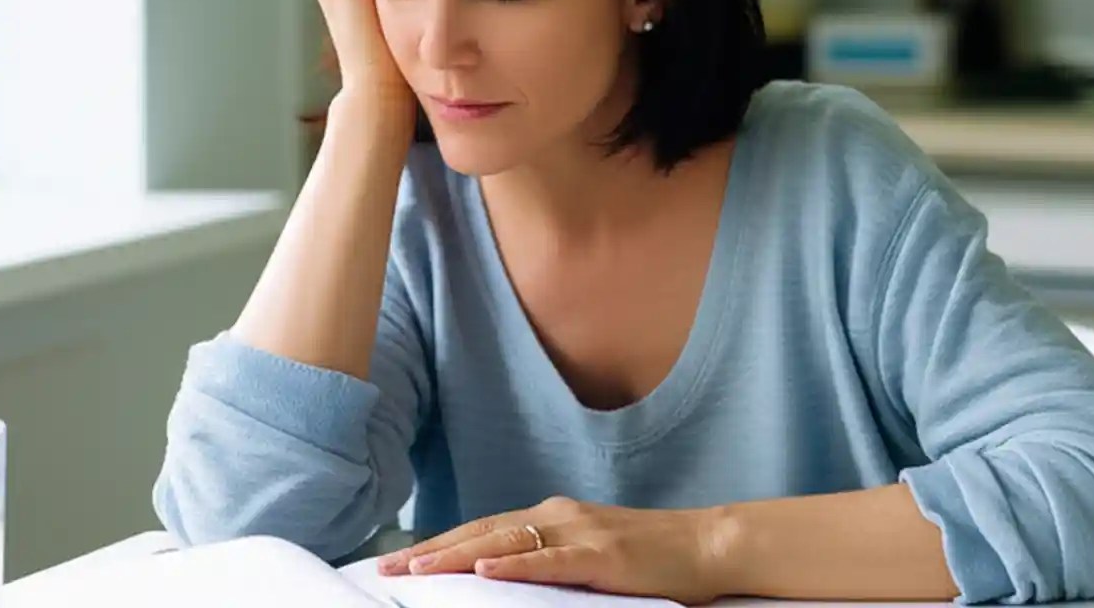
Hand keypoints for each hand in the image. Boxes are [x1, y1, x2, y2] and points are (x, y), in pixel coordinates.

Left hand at [376, 497, 732, 605]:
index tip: (401, 556)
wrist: (706, 545)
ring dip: (456, 555)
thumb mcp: (590, 554)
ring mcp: (579, 532)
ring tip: (416, 568)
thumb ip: (550, 560)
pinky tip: (483, 571)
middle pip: (482, 532)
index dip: (441, 542)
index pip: (484, 529)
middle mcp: (559, 515)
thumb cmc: (651, 556)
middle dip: (432, 549)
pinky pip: (549, 560)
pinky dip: (514, 565)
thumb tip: (502, 577)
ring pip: (504, 541)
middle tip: (386, 565)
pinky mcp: (601, 555)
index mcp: (553, 516)